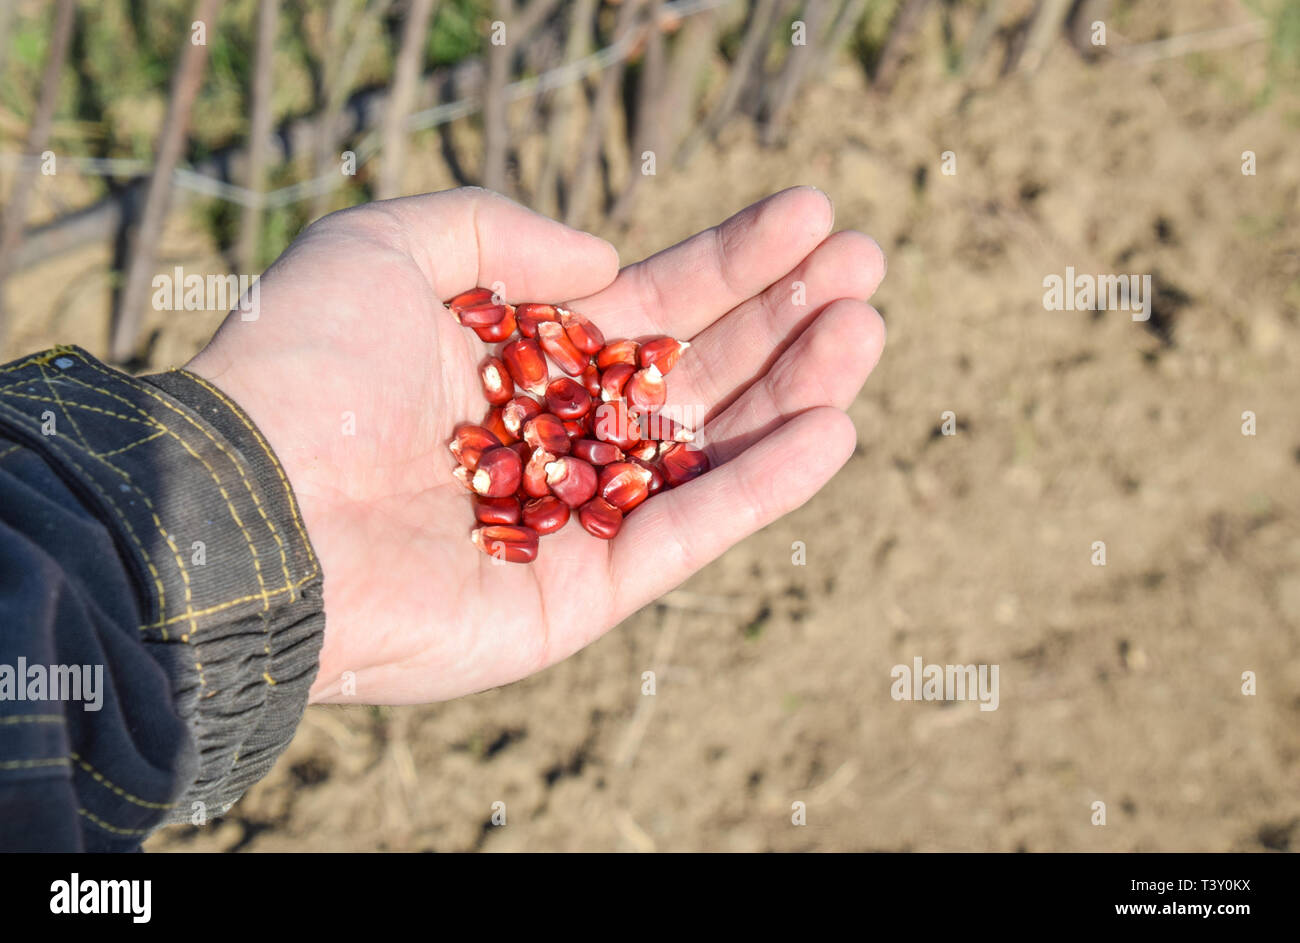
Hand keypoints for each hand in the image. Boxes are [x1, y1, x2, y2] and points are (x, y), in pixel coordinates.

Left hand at [184, 186, 885, 703]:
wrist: (246, 508)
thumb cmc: (304, 368)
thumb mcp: (385, 246)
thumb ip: (496, 233)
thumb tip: (603, 263)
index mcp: (517, 360)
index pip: (650, 306)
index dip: (732, 262)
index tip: (813, 213)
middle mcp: (555, 437)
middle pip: (696, 375)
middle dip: (782, 318)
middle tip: (866, 265)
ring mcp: (574, 520)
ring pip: (707, 453)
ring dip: (793, 392)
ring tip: (865, 330)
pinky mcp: (579, 597)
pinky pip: (685, 539)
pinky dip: (759, 489)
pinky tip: (831, 428)